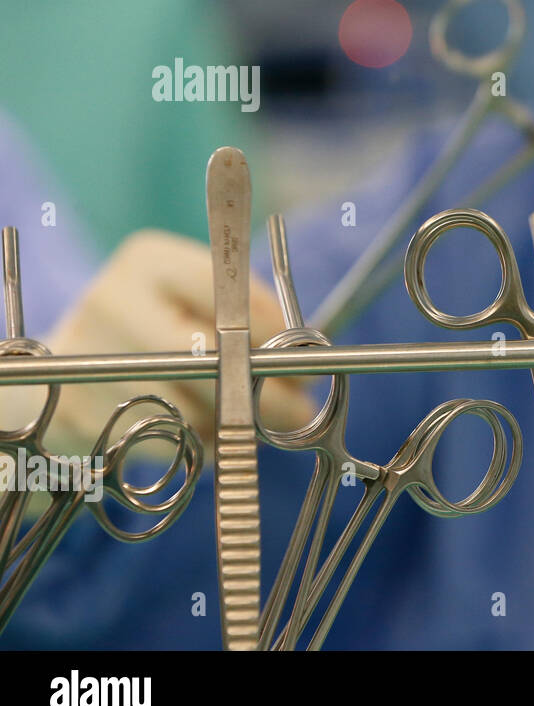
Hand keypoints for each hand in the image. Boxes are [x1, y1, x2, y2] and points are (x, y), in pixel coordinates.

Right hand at [2, 229, 315, 455]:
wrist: (55, 375)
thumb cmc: (154, 336)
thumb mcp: (195, 307)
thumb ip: (246, 323)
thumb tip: (306, 364)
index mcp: (149, 261)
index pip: (229, 292)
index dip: (275, 333)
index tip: (306, 360)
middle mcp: (113, 300)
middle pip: (210, 355)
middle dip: (265, 391)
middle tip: (297, 412)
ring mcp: (87, 356)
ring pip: (190, 406)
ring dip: (229, 423)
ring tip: (240, 421)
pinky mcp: (75, 410)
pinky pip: (161, 438)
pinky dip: (192, 444)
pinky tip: (195, 433)